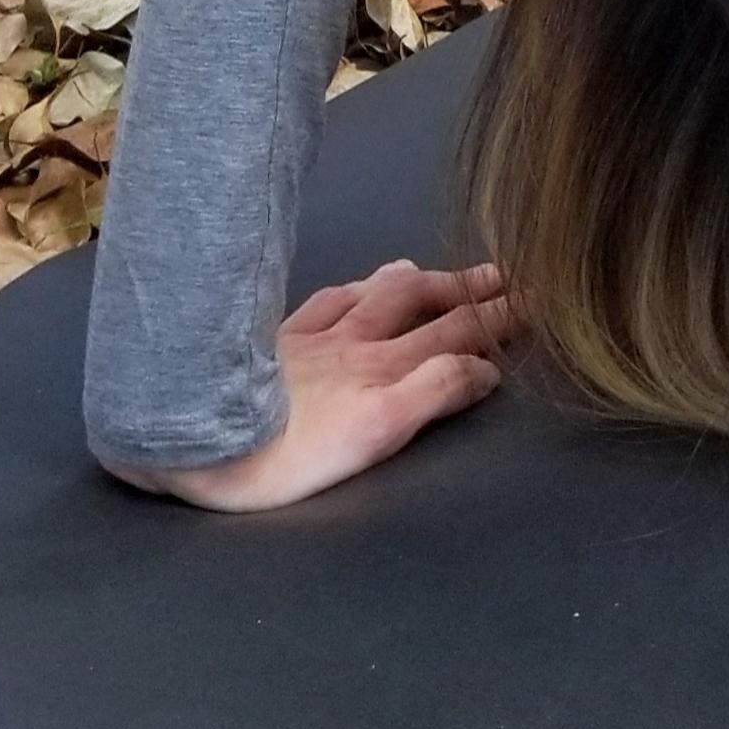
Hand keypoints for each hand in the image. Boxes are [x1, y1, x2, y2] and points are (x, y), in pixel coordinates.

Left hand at [94, 258, 516, 512]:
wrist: (191, 434)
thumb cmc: (283, 457)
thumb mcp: (374, 435)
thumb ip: (433, 394)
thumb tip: (486, 368)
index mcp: (384, 370)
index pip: (456, 337)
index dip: (498, 319)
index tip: (538, 299)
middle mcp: (355, 342)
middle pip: (423, 306)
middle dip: (468, 292)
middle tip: (506, 277)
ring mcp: (311, 336)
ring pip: (373, 293)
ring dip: (412, 280)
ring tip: (431, 272)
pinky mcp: (271, 339)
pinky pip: (323, 299)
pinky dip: (351, 288)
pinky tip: (351, 287)